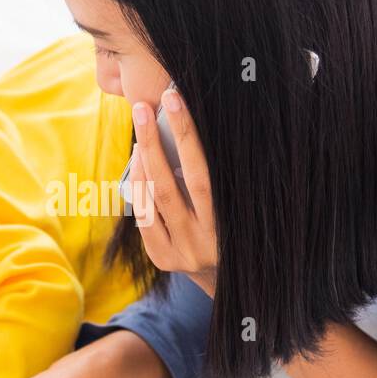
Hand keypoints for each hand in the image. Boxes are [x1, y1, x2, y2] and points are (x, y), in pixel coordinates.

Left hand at [130, 87, 217, 295]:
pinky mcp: (163, 261)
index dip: (186, 136)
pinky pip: (144, 219)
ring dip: (142, 165)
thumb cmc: (237, 226)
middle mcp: (203, 243)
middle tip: (142, 109)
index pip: (203, 177)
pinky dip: (139, 189)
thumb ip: (217, 178)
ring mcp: (181, 255)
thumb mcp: (236, 204)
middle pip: (169, 188)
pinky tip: (139, 165)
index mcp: (229, 226)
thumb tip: (183, 131)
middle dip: (154, 144)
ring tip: (141, 134)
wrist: (233, 277)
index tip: (174, 100)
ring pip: (152, 203)